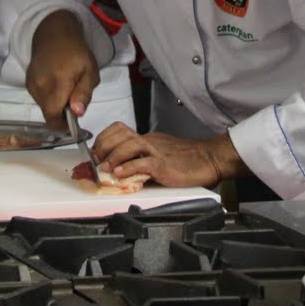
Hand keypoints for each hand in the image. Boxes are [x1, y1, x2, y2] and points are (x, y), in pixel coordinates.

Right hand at [25, 11, 99, 127]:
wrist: (54, 35)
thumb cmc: (77, 53)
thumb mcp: (90, 71)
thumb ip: (84, 93)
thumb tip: (77, 113)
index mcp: (59, 81)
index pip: (54, 114)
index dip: (62, 125)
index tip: (72, 126)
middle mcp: (41, 84)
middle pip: (48, 113)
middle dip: (61, 115)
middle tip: (73, 103)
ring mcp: (32, 83)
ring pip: (43, 107)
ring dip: (54, 105)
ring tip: (65, 90)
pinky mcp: (27, 82)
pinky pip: (38, 99)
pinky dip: (48, 98)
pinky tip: (55, 85)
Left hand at [92, 126, 242, 188]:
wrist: (210, 159)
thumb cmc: (188, 160)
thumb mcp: (159, 156)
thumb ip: (142, 160)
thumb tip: (122, 171)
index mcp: (147, 139)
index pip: (119, 130)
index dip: (104, 140)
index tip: (95, 153)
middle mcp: (149, 142)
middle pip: (120, 134)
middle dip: (103, 146)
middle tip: (96, 160)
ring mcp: (157, 152)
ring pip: (130, 145)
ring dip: (114, 156)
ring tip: (106, 168)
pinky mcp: (164, 165)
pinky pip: (144, 163)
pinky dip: (130, 168)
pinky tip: (121, 175)